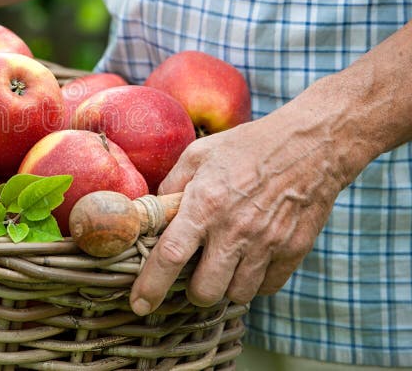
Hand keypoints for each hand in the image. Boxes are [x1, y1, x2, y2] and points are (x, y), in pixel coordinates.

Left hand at [128, 97, 367, 314]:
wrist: (311, 145)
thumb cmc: (248, 146)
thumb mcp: (199, 154)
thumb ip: (172, 186)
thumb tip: (153, 213)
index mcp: (204, 204)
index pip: (170, 255)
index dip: (150, 286)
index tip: (139, 304)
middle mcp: (234, 229)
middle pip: (205, 291)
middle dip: (194, 290)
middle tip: (195, 273)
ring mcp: (266, 243)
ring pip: (237, 295)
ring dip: (226, 286)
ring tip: (226, 262)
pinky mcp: (293, 251)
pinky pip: (267, 287)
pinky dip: (255, 282)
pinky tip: (251, 260)